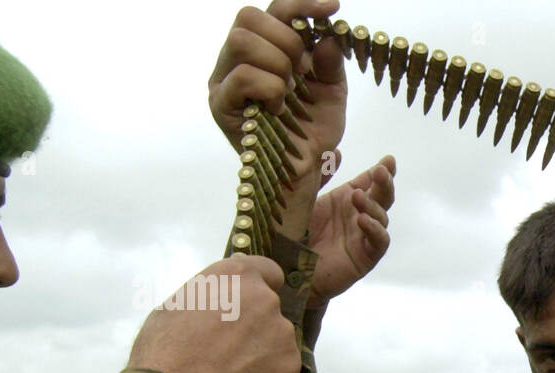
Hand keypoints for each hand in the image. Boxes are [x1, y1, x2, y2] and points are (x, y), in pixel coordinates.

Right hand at [128, 257, 300, 372]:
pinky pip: (281, 371)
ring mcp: (282, 334)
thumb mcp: (175, 308)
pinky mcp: (291, 366)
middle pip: (269, 311)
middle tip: (227, 350)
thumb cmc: (164, 353)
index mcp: (236, 277)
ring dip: (262, 354)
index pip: (268, 271)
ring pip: (277, 342)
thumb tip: (216, 303)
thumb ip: (209, 298)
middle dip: (254, 327)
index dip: (262, 286)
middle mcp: (266, 300)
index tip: (254, 300)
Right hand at [209, 1, 347, 236]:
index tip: (333, 7)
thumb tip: (327, 36)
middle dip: (286, 40)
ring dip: (277, 64)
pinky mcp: (221, 105)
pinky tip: (279, 107)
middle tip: (302, 71)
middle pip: (248, 17)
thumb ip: (330, 62)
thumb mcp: (332, 92)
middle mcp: (236, 60)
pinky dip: (270, 88)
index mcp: (263, 50)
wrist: (305, 173)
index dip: (302, 3)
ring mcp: (224, 81)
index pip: (274, 10)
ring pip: (241, 41)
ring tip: (290, 91)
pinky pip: (242, 77)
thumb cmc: (314, 132)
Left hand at [307, 154, 395, 305]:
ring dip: (372, 205)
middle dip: (384, 183)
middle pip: (382, 197)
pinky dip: (375, 229)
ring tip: (357, 197)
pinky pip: (379, 241)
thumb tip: (336, 152)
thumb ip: (319, 177)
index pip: (370, 182)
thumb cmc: (294, 233)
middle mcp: (358, 215)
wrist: (287, 268)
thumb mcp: (304, 198)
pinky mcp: (366, 256)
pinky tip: (362, 220)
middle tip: (381, 172)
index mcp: (346, 200)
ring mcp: (364, 236)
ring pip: (382, 216)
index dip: (381, 170)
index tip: (388, 160)